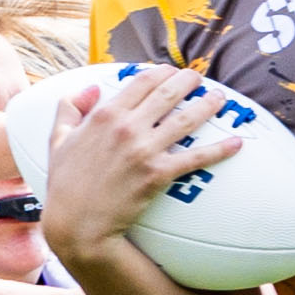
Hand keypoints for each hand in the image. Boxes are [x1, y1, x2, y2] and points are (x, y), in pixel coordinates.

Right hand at [47, 65, 238, 253]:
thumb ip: (69, 108)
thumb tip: (90, 87)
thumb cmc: (65, 184)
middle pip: (167, 94)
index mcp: (104, 115)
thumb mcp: (57, 140)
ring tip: (221, 97)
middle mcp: (126, 127)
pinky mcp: (157, 175)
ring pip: (185, 120)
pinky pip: (194, 158)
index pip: (140, 82)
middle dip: (187, 81)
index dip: (160, 72)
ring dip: (207, 105)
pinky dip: (218, 150)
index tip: (171, 70)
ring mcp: (143, 150)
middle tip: (200, 76)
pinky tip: (237, 143)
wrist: (76, 224)